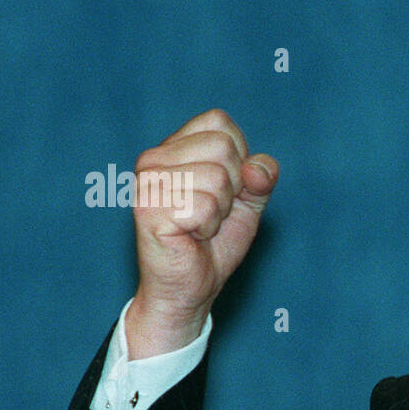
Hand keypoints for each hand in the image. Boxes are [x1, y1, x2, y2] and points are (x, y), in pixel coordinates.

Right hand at [124, 109, 278, 358]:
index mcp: (174, 147)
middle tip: (210, 214)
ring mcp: (147, 182)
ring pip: (217, 178)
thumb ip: (261, 176)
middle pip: (223, 148)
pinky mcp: (148, 209)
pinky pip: (206, 206)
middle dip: (232, 187)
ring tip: (199, 226)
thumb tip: (255, 168)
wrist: (193, 287)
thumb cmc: (215, 241)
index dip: (238, 160)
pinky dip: (209, 227)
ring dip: (220, 211)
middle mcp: (154, 158)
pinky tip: (191, 236)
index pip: (220, 123)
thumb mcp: (248, 201)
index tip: (222, 191)